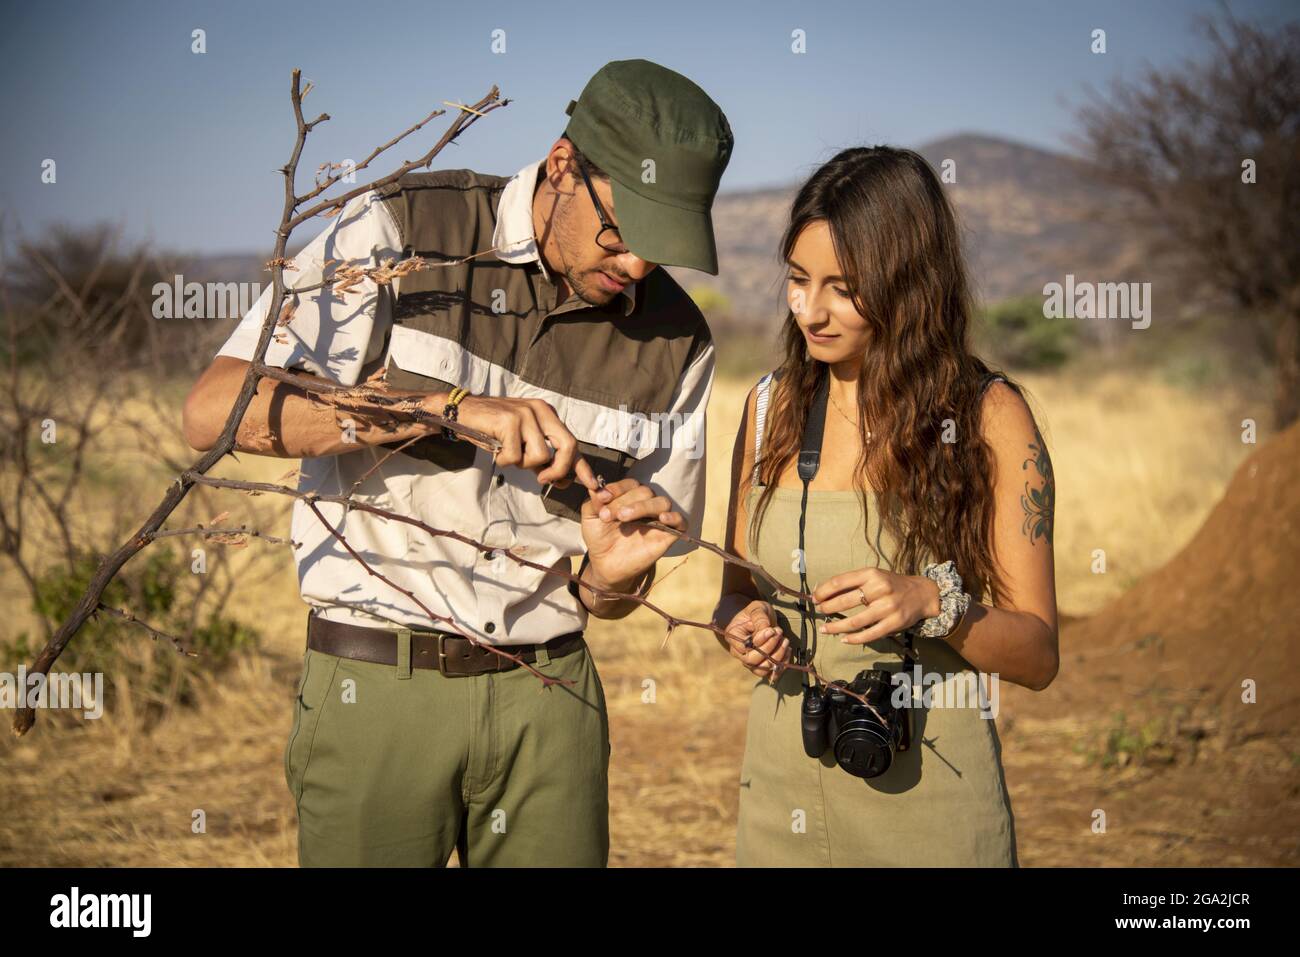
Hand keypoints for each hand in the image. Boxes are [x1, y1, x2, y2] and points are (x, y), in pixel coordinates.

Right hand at [437, 394, 594, 487]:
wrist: (462, 413)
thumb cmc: (493, 431)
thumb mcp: (523, 444)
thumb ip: (544, 460)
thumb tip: (564, 482)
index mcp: (548, 415)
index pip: (573, 443)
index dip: (583, 466)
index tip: (594, 485)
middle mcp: (541, 410)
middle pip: (568, 446)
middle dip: (559, 470)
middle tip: (542, 479)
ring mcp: (526, 413)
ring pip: (541, 456)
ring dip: (522, 464)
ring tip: (507, 453)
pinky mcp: (510, 420)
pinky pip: (516, 456)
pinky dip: (504, 460)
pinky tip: (495, 449)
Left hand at [579, 478, 684, 588]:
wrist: (606, 564)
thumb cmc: (600, 538)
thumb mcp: (590, 518)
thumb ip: (594, 502)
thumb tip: (597, 488)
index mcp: (630, 496)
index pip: (630, 484)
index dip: (617, 488)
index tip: (602, 498)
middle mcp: (646, 504)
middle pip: (645, 492)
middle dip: (625, 501)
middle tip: (607, 516)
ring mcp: (658, 519)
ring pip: (662, 502)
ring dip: (643, 506)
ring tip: (624, 517)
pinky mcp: (669, 535)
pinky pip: (681, 521)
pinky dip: (674, 517)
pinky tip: (662, 519)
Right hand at [723, 600, 788, 679]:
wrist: (758, 618)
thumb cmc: (755, 613)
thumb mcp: (757, 608)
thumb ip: (760, 618)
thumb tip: (768, 631)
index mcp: (734, 637)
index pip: (744, 647)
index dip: (760, 641)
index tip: (772, 630)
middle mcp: (739, 653)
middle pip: (752, 661)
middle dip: (770, 648)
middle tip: (779, 633)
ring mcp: (750, 661)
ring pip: (762, 669)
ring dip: (777, 657)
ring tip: (785, 641)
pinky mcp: (762, 666)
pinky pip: (771, 674)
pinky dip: (781, 665)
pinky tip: (787, 651)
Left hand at [812, 567, 940, 644]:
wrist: (922, 594)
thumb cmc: (891, 584)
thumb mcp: (873, 576)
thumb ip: (852, 582)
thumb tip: (822, 592)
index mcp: (871, 574)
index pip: (840, 581)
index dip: (824, 591)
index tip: (815, 598)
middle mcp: (879, 588)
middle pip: (845, 601)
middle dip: (827, 608)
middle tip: (819, 612)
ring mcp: (887, 607)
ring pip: (855, 621)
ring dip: (836, 627)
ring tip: (825, 629)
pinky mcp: (894, 623)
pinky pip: (869, 634)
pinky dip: (853, 639)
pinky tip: (843, 639)